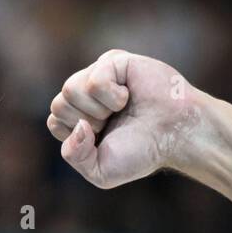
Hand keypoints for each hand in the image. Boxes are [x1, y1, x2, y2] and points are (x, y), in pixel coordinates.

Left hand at [47, 49, 200, 188]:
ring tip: (122, 109)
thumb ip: (74, 157)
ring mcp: (100, 74)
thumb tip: (76, 125)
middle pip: (59, 105)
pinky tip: (129, 96)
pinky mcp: (114, 60)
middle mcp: (87, 94)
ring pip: (69, 90)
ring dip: (97, 109)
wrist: (176, 135)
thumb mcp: (100, 171)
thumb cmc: (142, 152)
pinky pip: (93, 81)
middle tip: (113, 123)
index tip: (102, 138)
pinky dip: (112, 96)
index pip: (55, 121)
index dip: (76, 135)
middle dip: (87, 122)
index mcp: (80, 116)